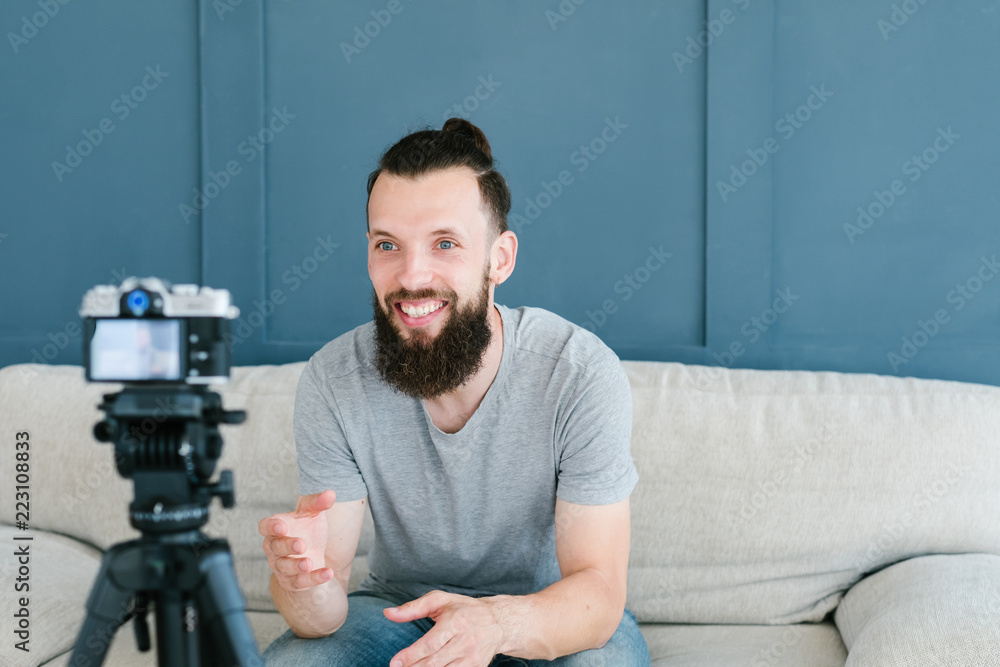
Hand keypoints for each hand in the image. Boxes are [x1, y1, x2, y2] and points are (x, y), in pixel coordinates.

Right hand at [258, 490, 335, 590]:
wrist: (312, 554)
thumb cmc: (307, 529)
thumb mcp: (312, 514)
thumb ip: (317, 503)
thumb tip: (331, 494)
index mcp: (276, 528)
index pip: (265, 526)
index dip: (271, 527)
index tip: (282, 526)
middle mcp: (274, 548)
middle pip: (275, 547)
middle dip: (287, 546)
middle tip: (301, 545)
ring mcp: (281, 566)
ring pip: (284, 567)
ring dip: (296, 566)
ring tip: (309, 563)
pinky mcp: (291, 581)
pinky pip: (300, 582)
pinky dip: (314, 578)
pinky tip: (328, 573)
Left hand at [384, 591, 504, 666]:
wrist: (498, 622)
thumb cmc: (464, 609)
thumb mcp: (439, 601)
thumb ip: (413, 608)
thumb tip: (388, 613)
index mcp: (456, 622)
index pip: (430, 644)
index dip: (411, 656)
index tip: (395, 663)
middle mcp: (466, 641)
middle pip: (435, 662)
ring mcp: (473, 658)